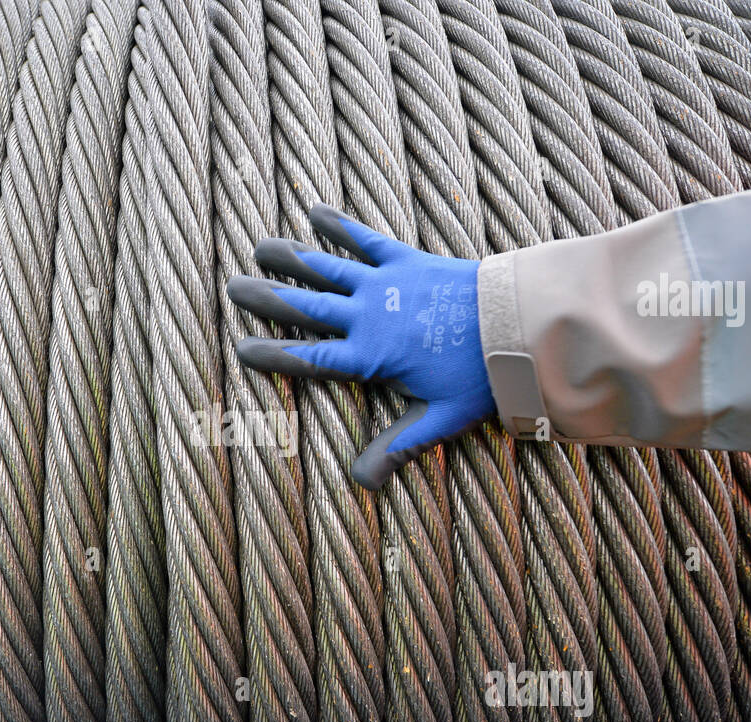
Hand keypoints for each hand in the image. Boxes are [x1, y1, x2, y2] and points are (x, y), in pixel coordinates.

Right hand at [228, 203, 495, 489]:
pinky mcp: (405, 260)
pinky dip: (339, 225)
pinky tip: (314, 210)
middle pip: (305, 307)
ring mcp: (384, 284)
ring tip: (258, 248)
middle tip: (232, 288)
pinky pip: (365, 239)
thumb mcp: (438, 419)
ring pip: (326, 268)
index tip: (240, 348)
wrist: (518, 323)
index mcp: (370, 358)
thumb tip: (360, 483)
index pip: (308, 358)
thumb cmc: (480, 375)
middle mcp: (367, 317)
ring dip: (291, 258)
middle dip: (267, 298)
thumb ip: (397, 447)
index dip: (272, 354)